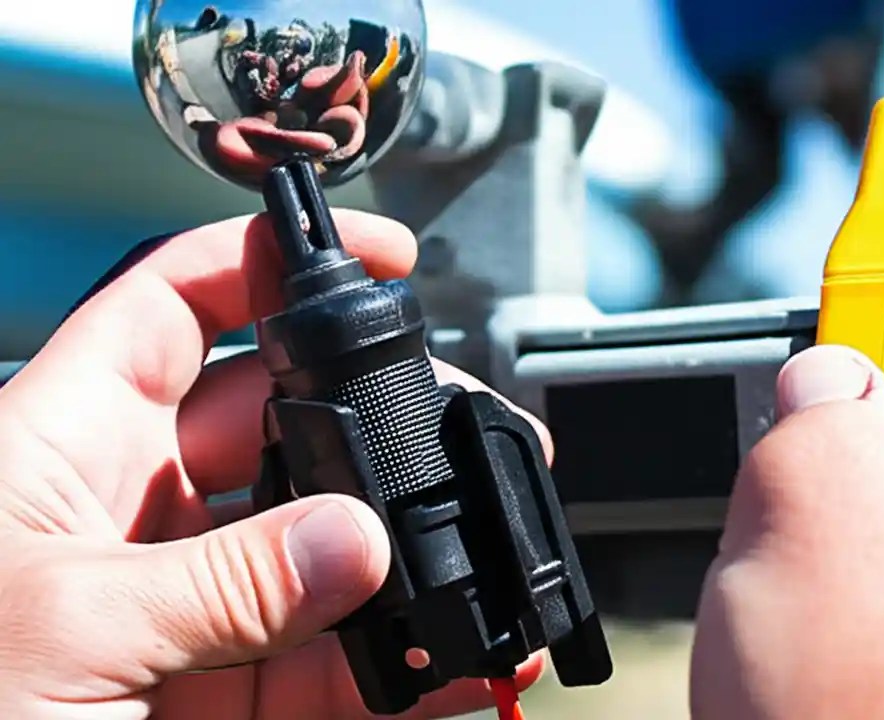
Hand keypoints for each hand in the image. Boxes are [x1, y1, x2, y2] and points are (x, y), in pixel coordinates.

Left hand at [0, 212, 544, 718]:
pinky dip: (407, 666)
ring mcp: (190, 609)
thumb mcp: (61, 635)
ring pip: (325, 552)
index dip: (269, 261)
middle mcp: (135, 517)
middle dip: (380, 425)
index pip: (175, 307)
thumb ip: (221, 586)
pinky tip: (459, 661)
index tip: (371, 257)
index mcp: (62, 449)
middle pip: (285, 425)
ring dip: (411, 558)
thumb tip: (357, 543)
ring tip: (484, 558)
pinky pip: (337, 665)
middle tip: (460, 434)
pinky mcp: (229, 697)